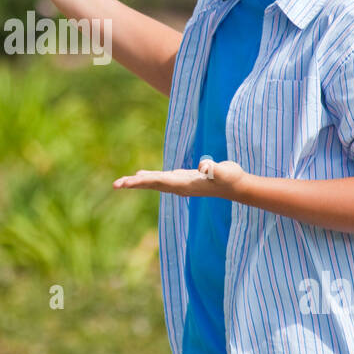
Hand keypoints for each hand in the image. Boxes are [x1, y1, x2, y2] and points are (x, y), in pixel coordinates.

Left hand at [112, 158, 245, 196]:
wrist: (237, 186)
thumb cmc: (231, 177)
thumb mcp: (224, 172)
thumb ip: (215, 169)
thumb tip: (205, 167)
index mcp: (185, 184)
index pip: (159, 182)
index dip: (142, 181)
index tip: (127, 182)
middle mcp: (180, 186)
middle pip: (152, 184)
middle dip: (134, 184)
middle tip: (115, 185)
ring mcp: (181, 183)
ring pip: (155, 182)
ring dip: (138, 182)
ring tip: (122, 182)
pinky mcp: (184, 179)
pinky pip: (162, 179)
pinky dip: (149, 177)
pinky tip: (141, 175)